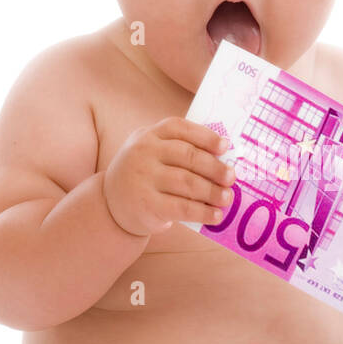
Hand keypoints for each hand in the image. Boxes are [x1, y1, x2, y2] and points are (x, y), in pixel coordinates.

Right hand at [103, 117, 234, 237]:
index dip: (205, 136)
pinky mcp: (147, 205)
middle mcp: (144, 153)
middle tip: (231, 177)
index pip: (180, 128)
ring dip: (212, 192)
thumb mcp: (153, 153)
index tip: (225, 146)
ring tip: (227, 198)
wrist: (111, 203)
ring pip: (187, 183)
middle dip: (214, 167)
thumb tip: (224, 158)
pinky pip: (182, 208)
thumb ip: (180, 149)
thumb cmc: (145, 174)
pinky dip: (203, 212)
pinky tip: (216, 215)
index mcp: (149, 135)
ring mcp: (144, 178)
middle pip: (188, 156)